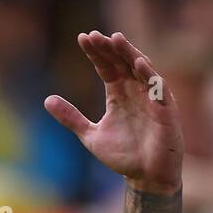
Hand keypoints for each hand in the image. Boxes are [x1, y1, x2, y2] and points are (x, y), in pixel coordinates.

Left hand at [45, 31, 182, 193]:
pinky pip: (159, 89)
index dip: (96, 53)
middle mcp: (136, 91)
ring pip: (142, 69)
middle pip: (122, 62)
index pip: (107, 67)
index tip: (82, 38)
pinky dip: (150, 76)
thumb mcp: (90, 135)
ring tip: (115, 38)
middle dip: (109, 48)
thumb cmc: (124, 154)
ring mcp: (152, 99)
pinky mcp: (166, 111)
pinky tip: (139, 63)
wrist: (146, 177)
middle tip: (94, 35)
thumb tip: (46, 99)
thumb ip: (71, 118)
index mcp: (119, 94)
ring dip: (129, 53)